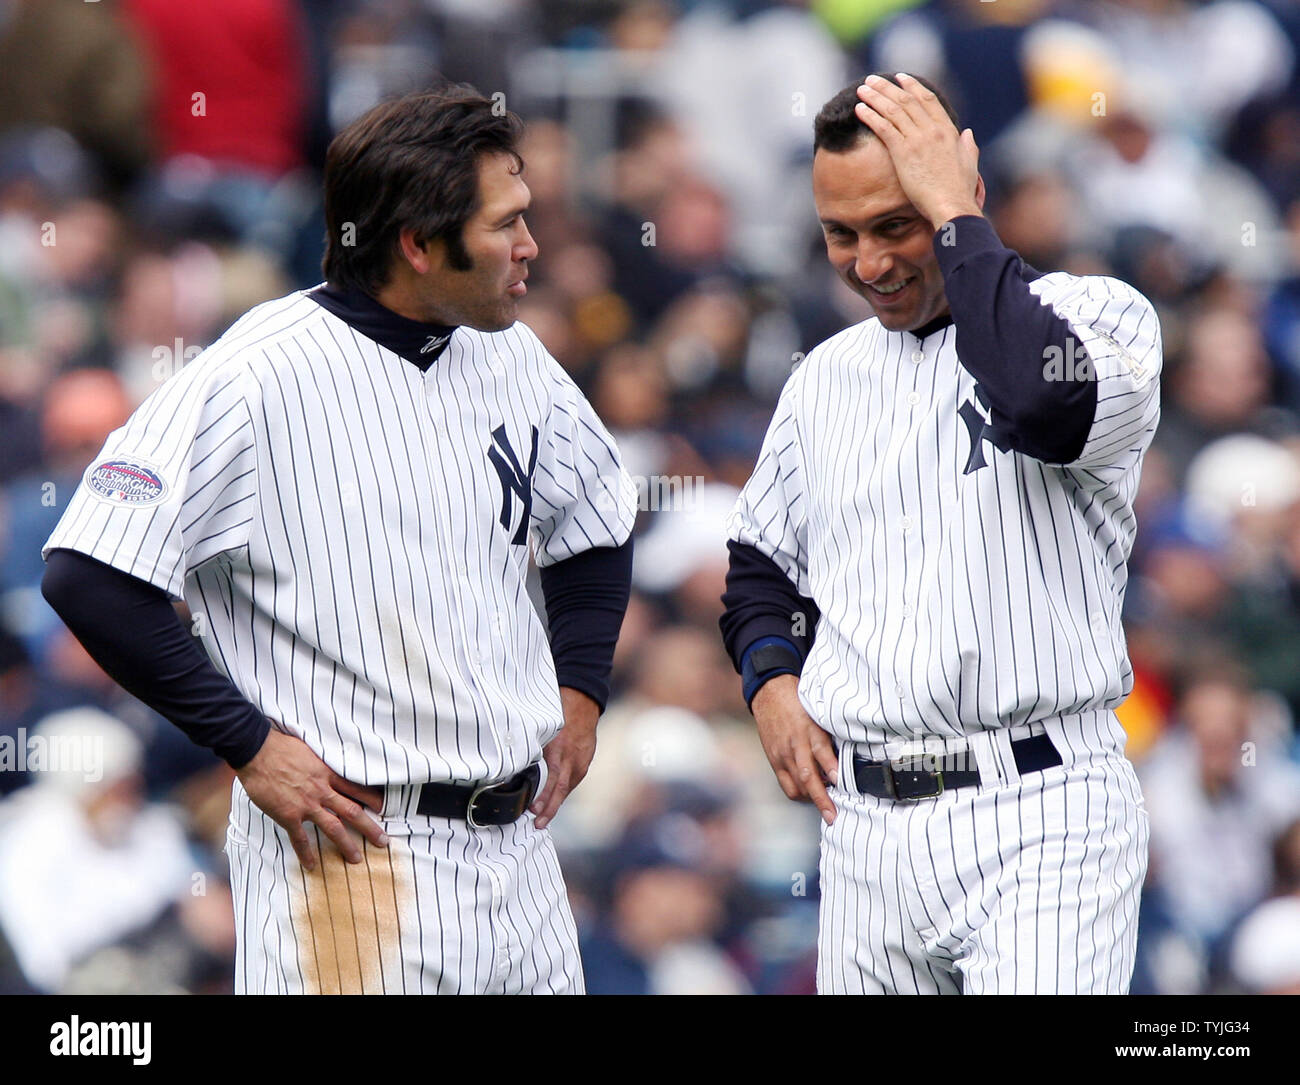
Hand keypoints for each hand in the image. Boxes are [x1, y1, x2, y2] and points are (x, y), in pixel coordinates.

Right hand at [235, 728, 386, 870]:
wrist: (258, 751)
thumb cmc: (282, 746)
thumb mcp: (311, 750)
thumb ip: (322, 762)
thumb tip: (328, 764)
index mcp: (328, 773)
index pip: (357, 788)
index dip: (372, 799)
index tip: (384, 808)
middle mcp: (322, 791)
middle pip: (352, 812)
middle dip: (369, 828)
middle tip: (383, 841)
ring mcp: (306, 805)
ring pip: (333, 828)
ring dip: (346, 845)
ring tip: (356, 859)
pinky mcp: (288, 815)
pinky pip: (300, 839)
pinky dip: (306, 854)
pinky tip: (312, 865)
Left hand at [531, 686, 599, 829]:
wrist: (583, 699)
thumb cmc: (558, 709)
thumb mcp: (542, 723)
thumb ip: (531, 742)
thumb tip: (510, 760)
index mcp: (559, 748)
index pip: (552, 779)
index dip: (543, 796)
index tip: (532, 809)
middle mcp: (572, 758)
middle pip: (561, 789)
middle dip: (549, 808)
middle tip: (537, 824)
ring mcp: (581, 761)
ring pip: (567, 788)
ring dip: (555, 803)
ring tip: (542, 819)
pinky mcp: (584, 761)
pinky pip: (572, 780)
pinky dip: (562, 792)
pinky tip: (553, 801)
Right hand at [752, 675, 838, 823]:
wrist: (770, 694)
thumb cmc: (798, 702)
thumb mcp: (818, 712)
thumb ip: (831, 734)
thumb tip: (850, 754)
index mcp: (809, 729)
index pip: (821, 751)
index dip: (830, 767)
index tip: (840, 780)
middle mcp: (795, 744)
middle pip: (808, 776)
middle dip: (821, 798)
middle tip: (832, 814)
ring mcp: (783, 754)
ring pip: (797, 784)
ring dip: (812, 798)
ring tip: (826, 805)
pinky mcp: (774, 760)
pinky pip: (786, 784)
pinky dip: (799, 793)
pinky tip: (809, 794)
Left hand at [854, 73, 981, 229]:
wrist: (951, 205)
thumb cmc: (960, 190)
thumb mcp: (970, 163)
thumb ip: (968, 146)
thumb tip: (968, 133)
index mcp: (948, 130)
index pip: (927, 100)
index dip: (912, 87)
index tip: (900, 78)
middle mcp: (932, 130)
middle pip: (906, 100)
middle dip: (887, 87)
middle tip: (873, 79)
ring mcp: (917, 140)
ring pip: (893, 110)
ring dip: (875, 97)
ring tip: (862, 88)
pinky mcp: (903, 152)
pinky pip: (883, 127)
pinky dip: (870, 115)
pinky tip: (859, 109)